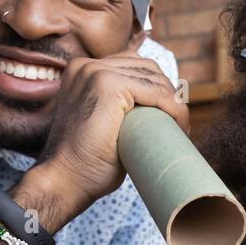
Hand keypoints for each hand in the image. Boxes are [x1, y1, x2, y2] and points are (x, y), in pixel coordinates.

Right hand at [32, 54, 186, 213]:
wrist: (66, 179)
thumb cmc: (87, 162)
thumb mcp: (104, 124)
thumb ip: (121, 108)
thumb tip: (157, 111)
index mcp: (83, 71)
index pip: (134, 67)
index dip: (158, 89)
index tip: (171, 117)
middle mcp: (86, 65)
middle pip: (147, 68)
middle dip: (169, 94)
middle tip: (179, 124)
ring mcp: (94, 72)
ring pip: (154, 78)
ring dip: (175, 103)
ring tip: (180, 128)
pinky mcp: (107, 84)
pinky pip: (156, 91)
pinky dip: (174, 108)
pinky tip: (179, 125)